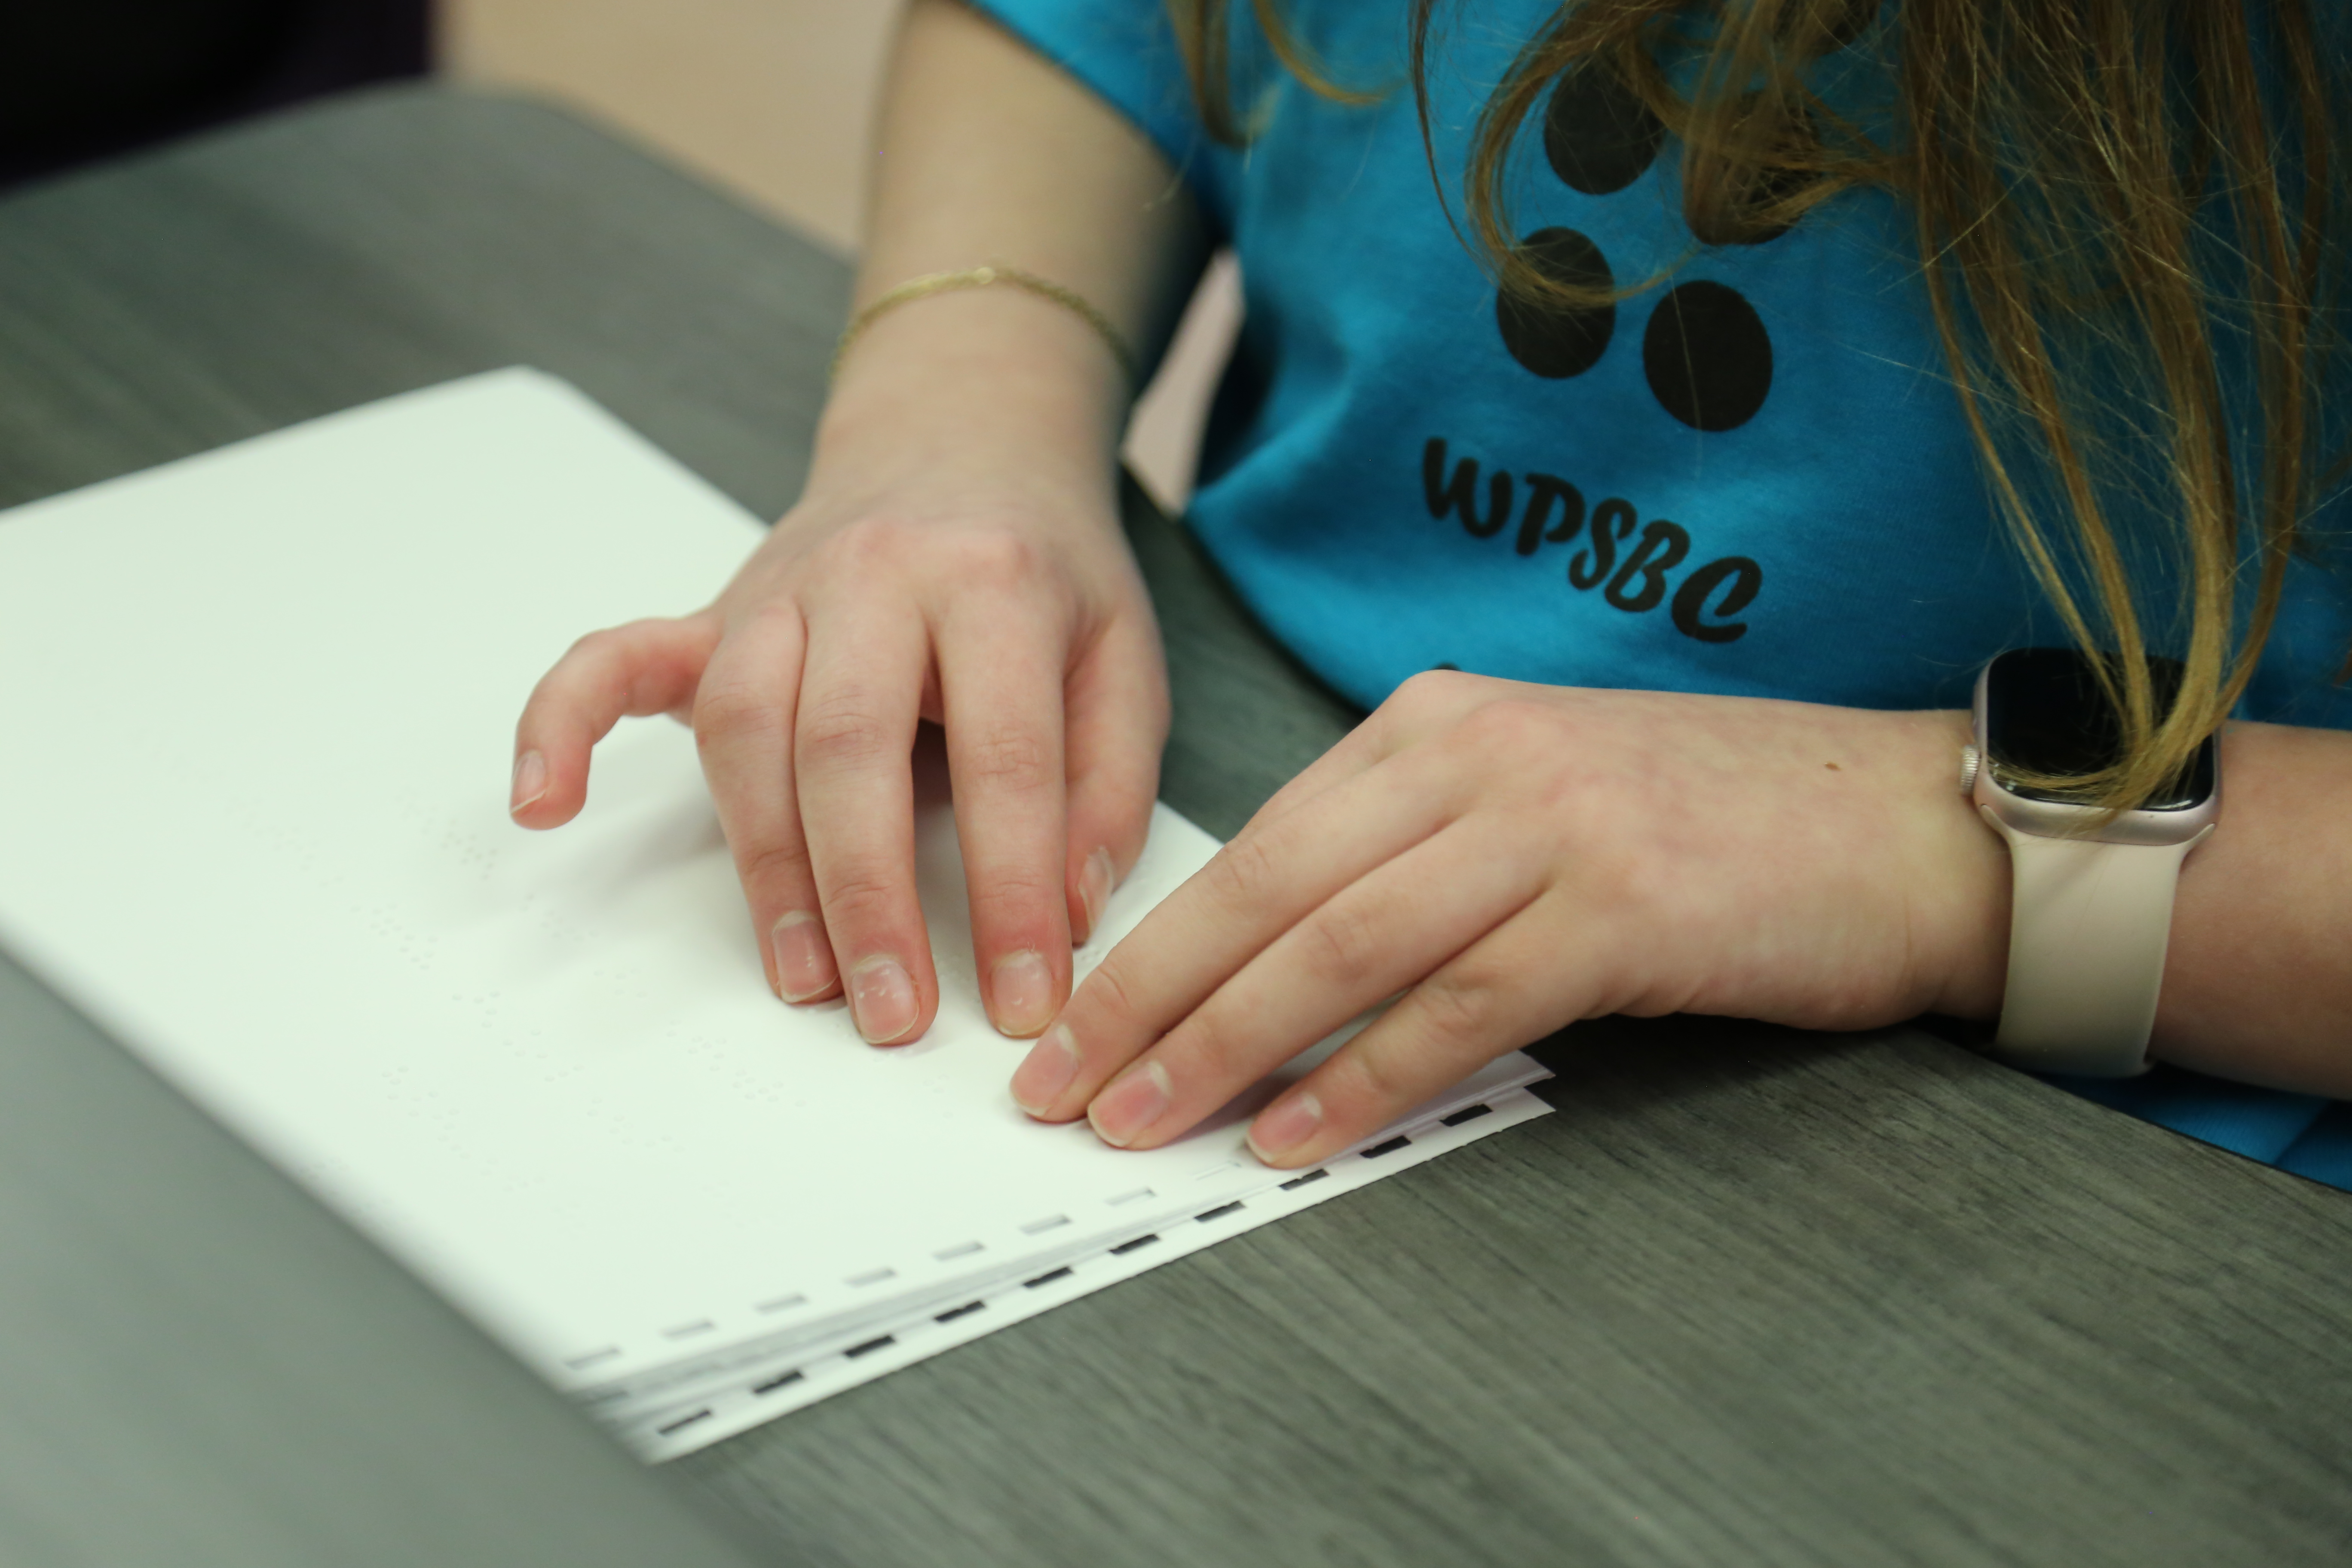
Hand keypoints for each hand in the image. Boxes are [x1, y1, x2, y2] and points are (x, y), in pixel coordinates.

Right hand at [509, 462, 1167, 1045]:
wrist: (965, 436)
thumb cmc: (1043, 568)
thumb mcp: (1123, 657)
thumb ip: (1110, 784)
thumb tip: (1073, 911)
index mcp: (989, 582)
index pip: (1005, 758)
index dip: (1014, 891)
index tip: (1026, 998)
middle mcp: (870, 575)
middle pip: (848, 748)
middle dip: (868, 896)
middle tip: (893, 1013)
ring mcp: (776, 592)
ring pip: (743, 731)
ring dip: (766, 867)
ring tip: (804, 978)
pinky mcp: (712, 613)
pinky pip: (613, 660)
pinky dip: (562, 725)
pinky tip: (542, 806)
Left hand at [1008, 671, 2009, 1165]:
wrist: (1899, 820)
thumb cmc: (1707, 826)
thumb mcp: (1528, 803)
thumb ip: (1406, 856)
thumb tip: (1270, 962)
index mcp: (1433, 724)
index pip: (1254, 843)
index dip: (1150, 943)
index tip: (1074, 1024)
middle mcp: (1474, 755)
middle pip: (1269, 891)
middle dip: (1146, 998)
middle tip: (1059, 1087)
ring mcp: (1548, 824)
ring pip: (1339, 947)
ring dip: (1224, 1046)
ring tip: (1140, 1123)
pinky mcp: (1616, 908)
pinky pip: (1456, 1007)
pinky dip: (1363, 1080)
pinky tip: (1292, 1137)